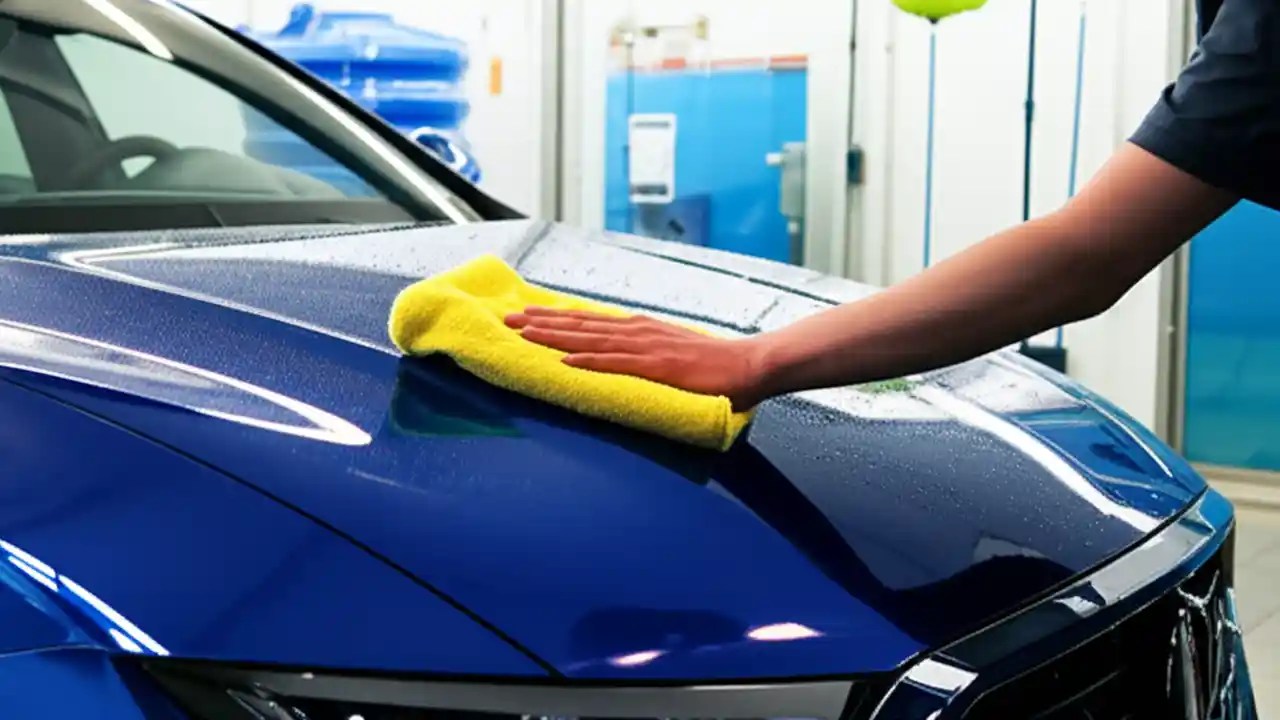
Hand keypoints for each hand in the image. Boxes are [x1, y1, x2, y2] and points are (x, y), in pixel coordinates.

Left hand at [505, 307, 770, 410]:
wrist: (748, 366)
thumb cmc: (713, 367)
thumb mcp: (671, 353)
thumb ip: (645, 355)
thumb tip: (622, 359)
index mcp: (640, 329)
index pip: (589, 322)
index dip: (556, 318)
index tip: (526, 315)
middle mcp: (638, 331)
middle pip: (581, 325)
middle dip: (542, 322)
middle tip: (508, 319)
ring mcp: (647, 347)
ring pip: (591, 339)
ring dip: (555, 336)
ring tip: (525, 333)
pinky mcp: (658, 366)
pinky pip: (617, 363)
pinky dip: (589, 360)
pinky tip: (566, 360)